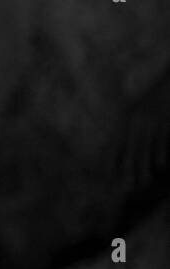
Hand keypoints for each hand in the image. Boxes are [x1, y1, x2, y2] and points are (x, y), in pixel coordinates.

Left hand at [118, 71, 169, 189]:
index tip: (104, 175)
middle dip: (125, 168)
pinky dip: (161, 154)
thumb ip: (126, 125)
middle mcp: (135, 121)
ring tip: (142, 181)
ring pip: (145, 148)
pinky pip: (161, 141)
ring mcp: (151, 122)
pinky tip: (160, 166)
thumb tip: (118, 143)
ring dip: (143, 166)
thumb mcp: (133, 108)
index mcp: (125, 118)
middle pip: (129, 149)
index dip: (109, 160)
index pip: (114, 143)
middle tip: (124, 185)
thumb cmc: (153, 96)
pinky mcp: (165, 123)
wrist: (169, 82)